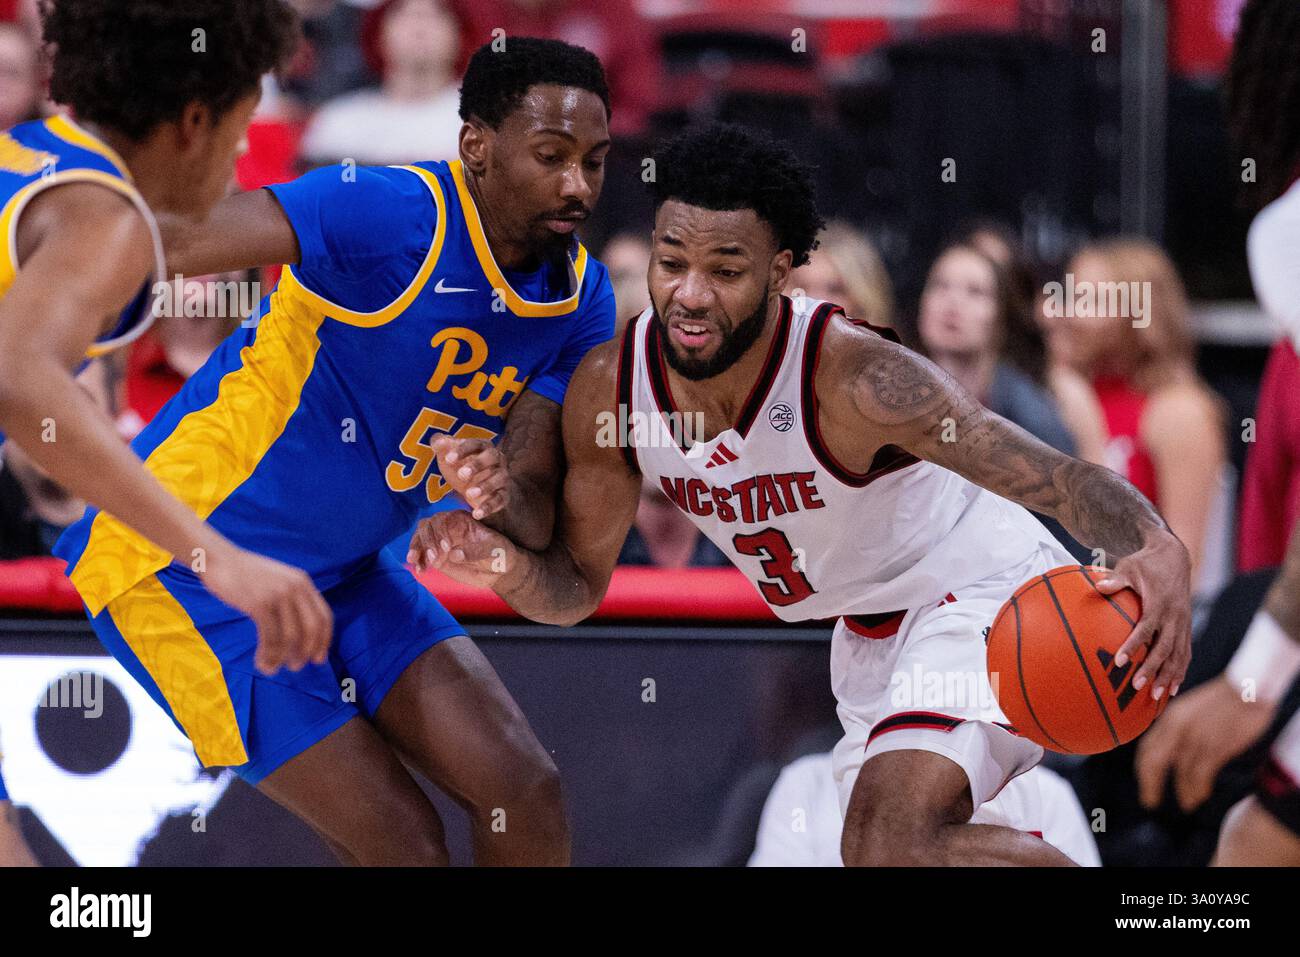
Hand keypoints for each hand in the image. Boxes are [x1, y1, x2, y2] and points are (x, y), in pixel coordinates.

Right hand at [200, 545, 332, 674]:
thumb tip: (301, 632)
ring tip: (273, 669)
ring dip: (283, 657)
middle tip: (296, 667)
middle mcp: (295, 587)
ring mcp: (277, 595)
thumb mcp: (278, 579)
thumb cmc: (247, 574)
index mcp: (303, 582)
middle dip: (306, 651)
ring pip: (290, 636)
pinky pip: (270, 637)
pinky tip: (262, 662)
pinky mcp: (259, 604)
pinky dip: (268, 655)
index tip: (318, 658)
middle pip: (311, 628)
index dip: (324, 640)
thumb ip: (292, 597)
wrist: (220, 559)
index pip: (324, 616)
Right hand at [408, 509, 516, 588]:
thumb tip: (453, 555)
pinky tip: (420, 570)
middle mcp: (447, 528)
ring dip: (416, 549)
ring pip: (419, 538)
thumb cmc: (501, 553)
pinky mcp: (437, 557)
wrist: (499, 570)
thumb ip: (476, 550)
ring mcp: (440, 542)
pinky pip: (421, 555)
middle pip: (426, 526)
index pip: (441, 519)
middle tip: (433, 558)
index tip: (446, 547)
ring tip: (416, 563)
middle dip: (426, 541)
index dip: (440, 532)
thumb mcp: (494, 549)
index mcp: (461, 519)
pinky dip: (418, 561)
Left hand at [431, 435, 507, 519]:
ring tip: (469, 494)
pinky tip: (476, 514)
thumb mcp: (450, 457)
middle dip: (477, 465)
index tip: (448, 459)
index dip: (462, 450)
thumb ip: (441, 446)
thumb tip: (436, 441)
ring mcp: (502, 477)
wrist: (481, 488)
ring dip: (485, 486)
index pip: (474, 444)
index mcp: (482, 446)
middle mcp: (496, 459)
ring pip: (499, 479)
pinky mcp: (504, 495)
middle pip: (492, 457)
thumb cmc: (463, 467)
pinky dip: (489, 507)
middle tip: (461, 475)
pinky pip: (500, 500)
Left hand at [1095, 530, 1191, 700]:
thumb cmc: (1145, 564)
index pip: (1146, 629)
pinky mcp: (1187, 626)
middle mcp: (1174, 616)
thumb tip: (1098, 586)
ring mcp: (1183, 622)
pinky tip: (1173, 688)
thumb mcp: (1129, 567)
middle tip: (1137, 687)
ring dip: (1169, 676)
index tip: (1119, 662)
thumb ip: (1115, 580)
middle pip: (1165, 648)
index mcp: (1159, 603)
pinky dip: (1181, 670)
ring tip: (1158, 697)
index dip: (1133, 645)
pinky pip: (1186, 652)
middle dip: (1153, 669)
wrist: (1174, 556)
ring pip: (1179, 654)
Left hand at [1135, 675, 1276, 811]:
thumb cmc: (1223, 699)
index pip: (1147, 748)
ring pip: (1181, 772)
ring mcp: (1196, 737)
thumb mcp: (1192, 709)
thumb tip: (1171, 748)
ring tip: (1185, 804)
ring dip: (1182, 791)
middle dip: (1149, 784)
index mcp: (1170, 717)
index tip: (1143, 783)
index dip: (1142, 769)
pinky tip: (1198, 796)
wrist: (1247, 687)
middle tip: (1149, 801)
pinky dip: (1197, 788)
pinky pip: (1200, 774)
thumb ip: (1179, 727)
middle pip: (1154, 762)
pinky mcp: (1216, 745)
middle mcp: (1178, 728)